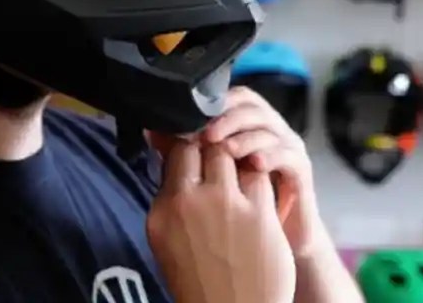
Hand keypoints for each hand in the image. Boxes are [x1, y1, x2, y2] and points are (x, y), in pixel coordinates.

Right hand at [146, 139, 295, 302]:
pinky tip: (258, 190)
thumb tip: (168, 151)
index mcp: (163, 212)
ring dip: (236, 158)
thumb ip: (170, 196)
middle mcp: (190, 203)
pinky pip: (259, 175)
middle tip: (221, 152)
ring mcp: (226, 206)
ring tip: (239, 173)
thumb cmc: (199, 281)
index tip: (197, 140)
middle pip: (203, 145)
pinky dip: (258, 177)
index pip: (175, 151)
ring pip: (231, 154)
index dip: (189, 140)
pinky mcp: (259, 214)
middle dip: (213, 145)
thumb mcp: (167, 239)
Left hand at [200, 87, 329, 258]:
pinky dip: (271, 156)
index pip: (230, 98)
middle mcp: (268, 130)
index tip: (187, 118)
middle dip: (226, 117)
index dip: (211, 104)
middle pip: (250, 106)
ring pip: (268, 127)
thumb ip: (185, 154)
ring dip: (245, 136)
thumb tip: (152, 132)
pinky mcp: (301, 169)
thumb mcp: (210, 178)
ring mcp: (287, 147)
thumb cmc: (242, 209)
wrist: (279, 242)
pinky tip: (255, 164)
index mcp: (246, 126)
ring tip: (226, 149)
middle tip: (205, 134)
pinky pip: (287, 154)